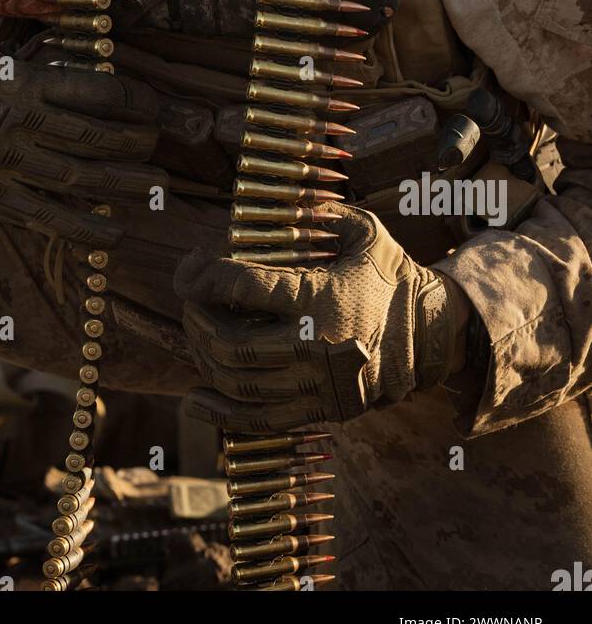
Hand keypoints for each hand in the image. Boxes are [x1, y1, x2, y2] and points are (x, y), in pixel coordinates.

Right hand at [0, 48, 167, 245]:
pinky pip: (46, 217)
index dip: (133, 100)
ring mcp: (5, 162)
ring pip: (79, 177)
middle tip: (158, 147)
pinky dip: (84, 227)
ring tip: (156, 188)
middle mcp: (19, 121)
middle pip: (95, 136)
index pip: (94, 91)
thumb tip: (94, 69)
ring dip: (125, 184)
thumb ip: (42, 67)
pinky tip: (113, 232)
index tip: (153, 106)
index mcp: (24, 82)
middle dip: (136, 143)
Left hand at [174, 206, 463, 431]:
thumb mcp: (365, 232)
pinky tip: (197, 398)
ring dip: (204, 358)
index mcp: (322, 297)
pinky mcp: (322, 411)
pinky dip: (221, 413)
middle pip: (230, 342)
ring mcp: (318, 385)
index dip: (203, 276)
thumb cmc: (390, 276)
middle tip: (191, 300)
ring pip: (238, 382)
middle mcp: (316, 345)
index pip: (243, 287)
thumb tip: (285, 202)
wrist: (433, 334)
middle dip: (197, 319)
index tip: (189, 267)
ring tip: (197, 333)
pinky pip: (260, 421)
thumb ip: (324, 214)